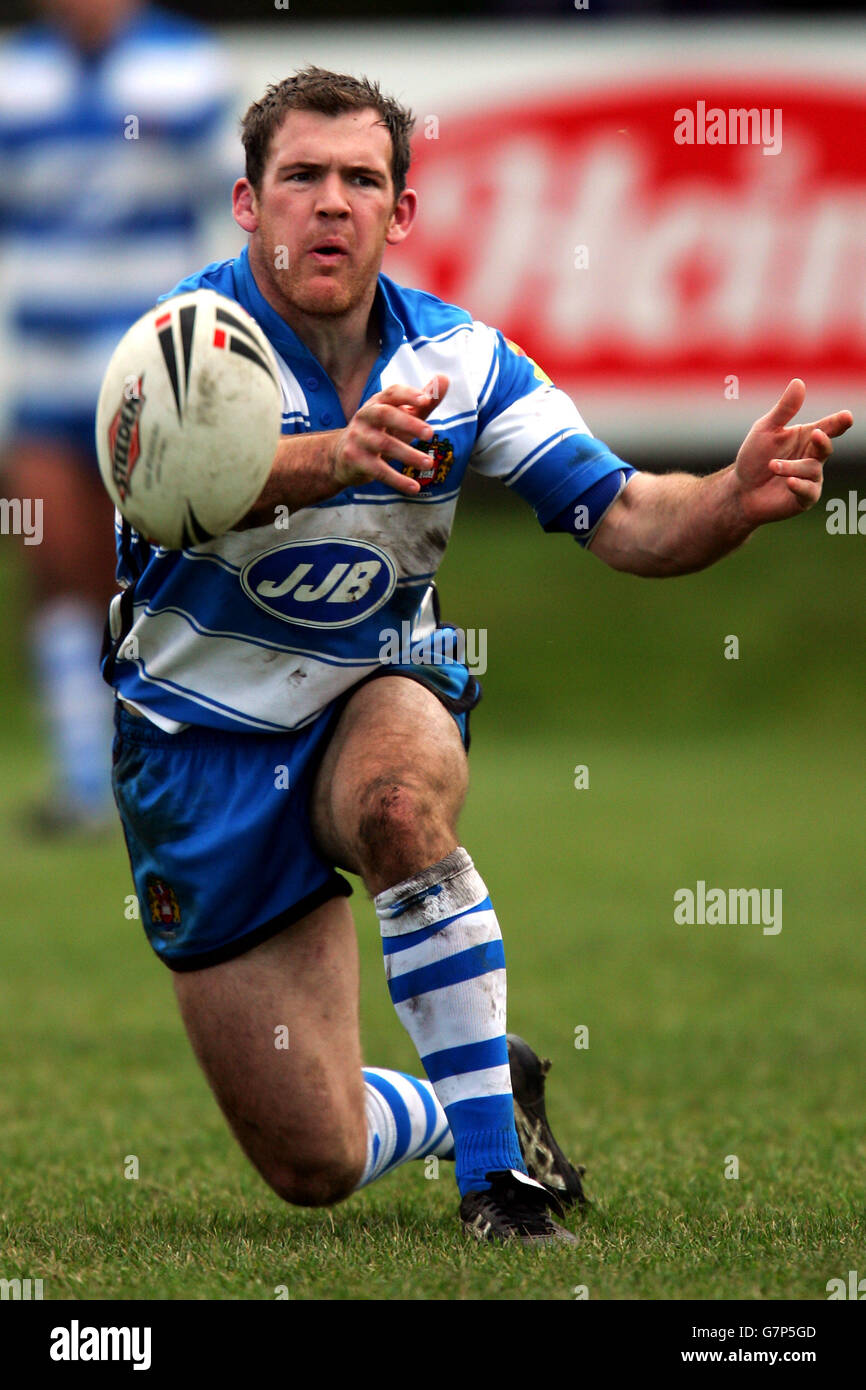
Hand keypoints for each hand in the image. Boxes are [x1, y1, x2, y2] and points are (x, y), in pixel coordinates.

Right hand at [329, 375, 449, 495]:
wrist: (342, 456)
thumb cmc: (381, 432)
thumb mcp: (402, 417)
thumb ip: (424, 402)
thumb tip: (444, 378)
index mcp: (378, 402)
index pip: (392, 393)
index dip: (408, 395)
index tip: (425, 400)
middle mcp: (365, 417)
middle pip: (384, 415)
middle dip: (407, 423)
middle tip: (430, 433)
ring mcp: (358, 438)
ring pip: (383, 445)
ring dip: (407, 454)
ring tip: (428, 463)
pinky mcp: (355, 460)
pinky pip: (378, 471)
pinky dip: (397, 480)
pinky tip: (414, 487)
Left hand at [734, 379, 852, 526]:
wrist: (741, 490)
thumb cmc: (754, 458)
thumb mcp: (766, 430)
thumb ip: (784, 410)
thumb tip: (799, 382)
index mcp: (807, 437)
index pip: (828, 427)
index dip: (838, 422)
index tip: (847, 417)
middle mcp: (813, 457)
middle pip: (826, 446)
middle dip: (823, 440)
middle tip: (816, 433)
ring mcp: (810, 478)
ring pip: (811, 469)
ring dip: (791, 467)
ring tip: (772, 466)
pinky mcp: (804, 498)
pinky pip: (809, 491)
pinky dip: (800, 485)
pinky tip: (789, 481)